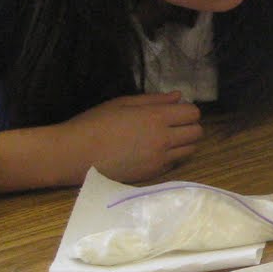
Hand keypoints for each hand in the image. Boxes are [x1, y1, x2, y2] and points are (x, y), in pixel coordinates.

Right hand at [0, 92, 202, 193]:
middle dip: (189, 126)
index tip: (175, 111)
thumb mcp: (123, 103)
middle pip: (197, 132)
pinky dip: (171, 156)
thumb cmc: (95, 123)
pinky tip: (154, 152)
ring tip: (165, 139)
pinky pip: (174, 163)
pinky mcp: (153, 174)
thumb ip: (154, 100)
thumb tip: (178, 97)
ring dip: (183, 143)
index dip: (187, 111)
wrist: (75, 154)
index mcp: (156, 117)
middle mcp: (164, 139)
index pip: (193, 113)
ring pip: (190, 150)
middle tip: (173, 125)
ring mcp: (160, 159)